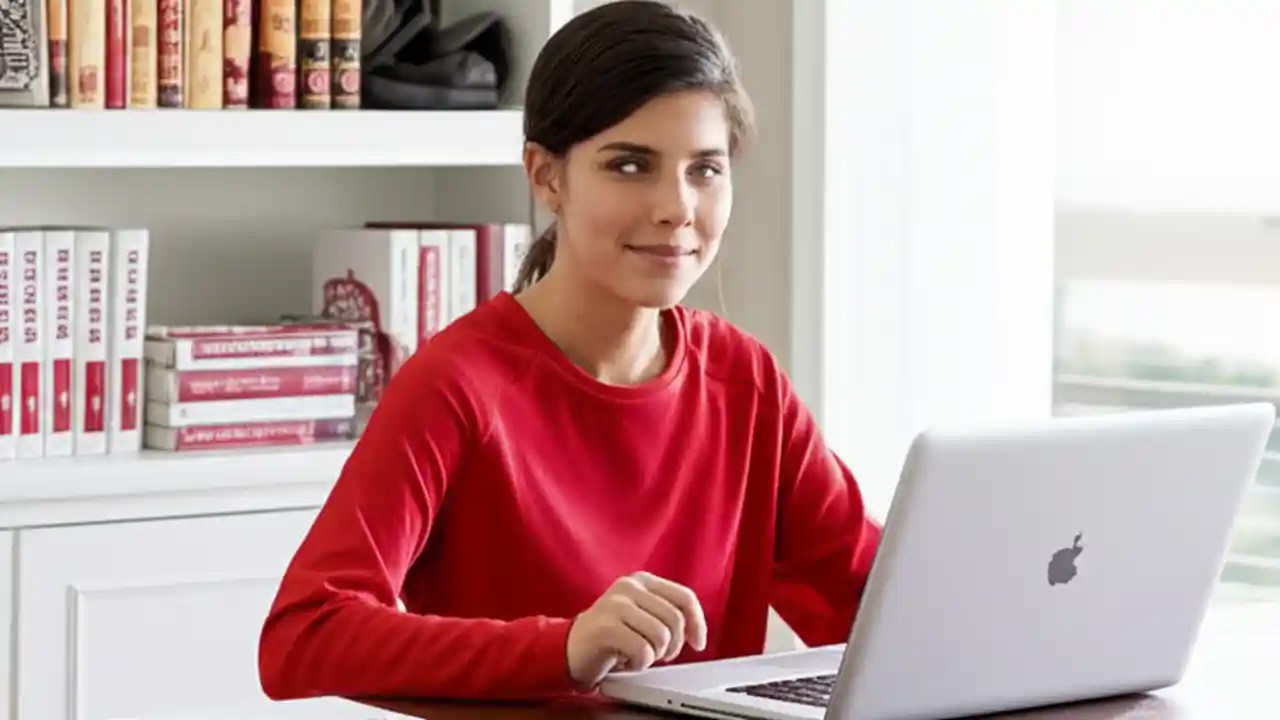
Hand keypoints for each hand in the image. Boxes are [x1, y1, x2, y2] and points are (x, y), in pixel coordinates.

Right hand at [566, 571, 708, 688]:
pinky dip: (639, 664)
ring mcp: (616, 605)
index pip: (684, 597)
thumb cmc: (611, 635)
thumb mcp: (641, 615)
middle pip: (675, 620)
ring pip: (661, 636)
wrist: (570, 647)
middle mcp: (629, 587)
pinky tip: (625, 660)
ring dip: (653, 655)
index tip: (697, 643)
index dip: (697, 623)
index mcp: (641, 580)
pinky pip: (643, 651)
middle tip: (657, 654)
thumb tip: (696, 631)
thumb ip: (666, 613)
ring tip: (637, 654)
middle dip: (672, 646)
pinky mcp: (606, 627)